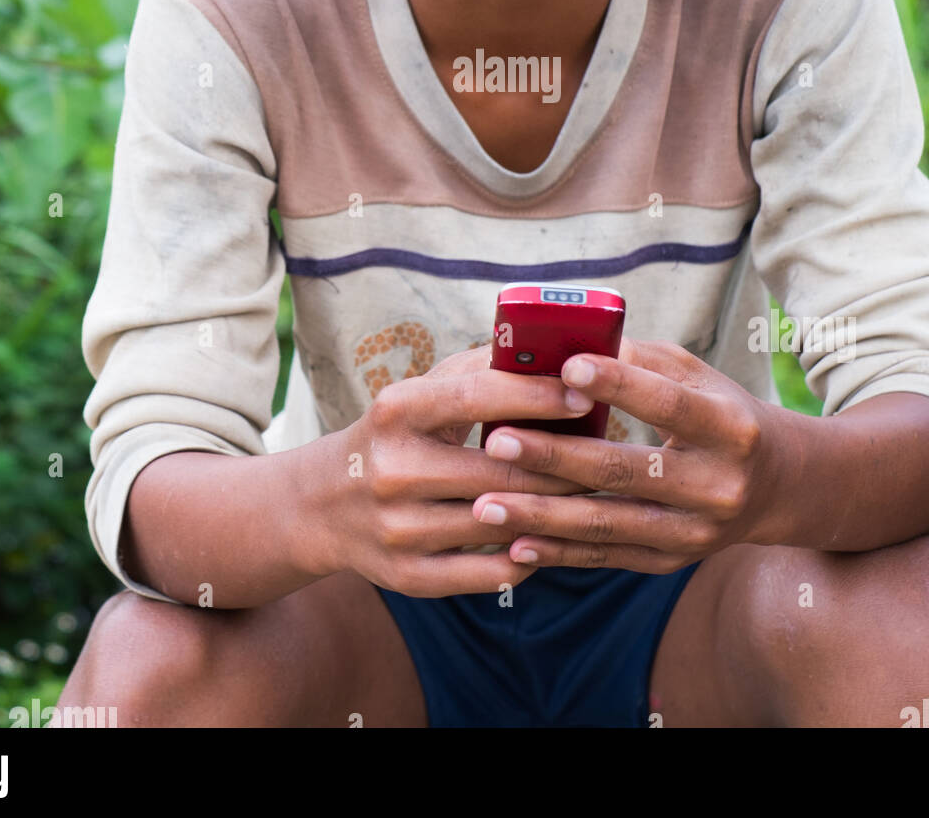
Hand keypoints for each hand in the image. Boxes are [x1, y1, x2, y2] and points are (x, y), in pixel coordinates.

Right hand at [316, 345, 596, 596]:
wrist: (320, 503)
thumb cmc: (395, 434)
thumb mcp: (418, 393)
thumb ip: (477, 371)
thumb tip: (549, 352)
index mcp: (397, 410)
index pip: (476, 396)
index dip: (536, 395)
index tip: (585, 393)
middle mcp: (392, 469)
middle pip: (500, 468)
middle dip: (563, 462)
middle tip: (608, 455)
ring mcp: (397, 528)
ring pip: (500, 522)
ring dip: (553, 511)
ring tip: (592, 497)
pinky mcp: (405, 576)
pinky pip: (487, 574)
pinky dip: (525, 558)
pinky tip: (547, 540)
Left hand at [469, 339, 791, 571]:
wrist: (776, 487)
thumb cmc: (720, 414)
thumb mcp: (698, 377)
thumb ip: (642, 360)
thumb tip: (573, 341)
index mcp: (729, 427)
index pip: (669, 404)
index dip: (620, 386)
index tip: (567, 367)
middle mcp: (717, 485)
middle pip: (627, 470)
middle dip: (556, 457)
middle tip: (498, 440)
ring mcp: (694, 532)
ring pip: (608, 523)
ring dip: (541, 515)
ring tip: (486, 503)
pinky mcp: (670, 562)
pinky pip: (606, 558)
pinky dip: (558, 553)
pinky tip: (513, 543)